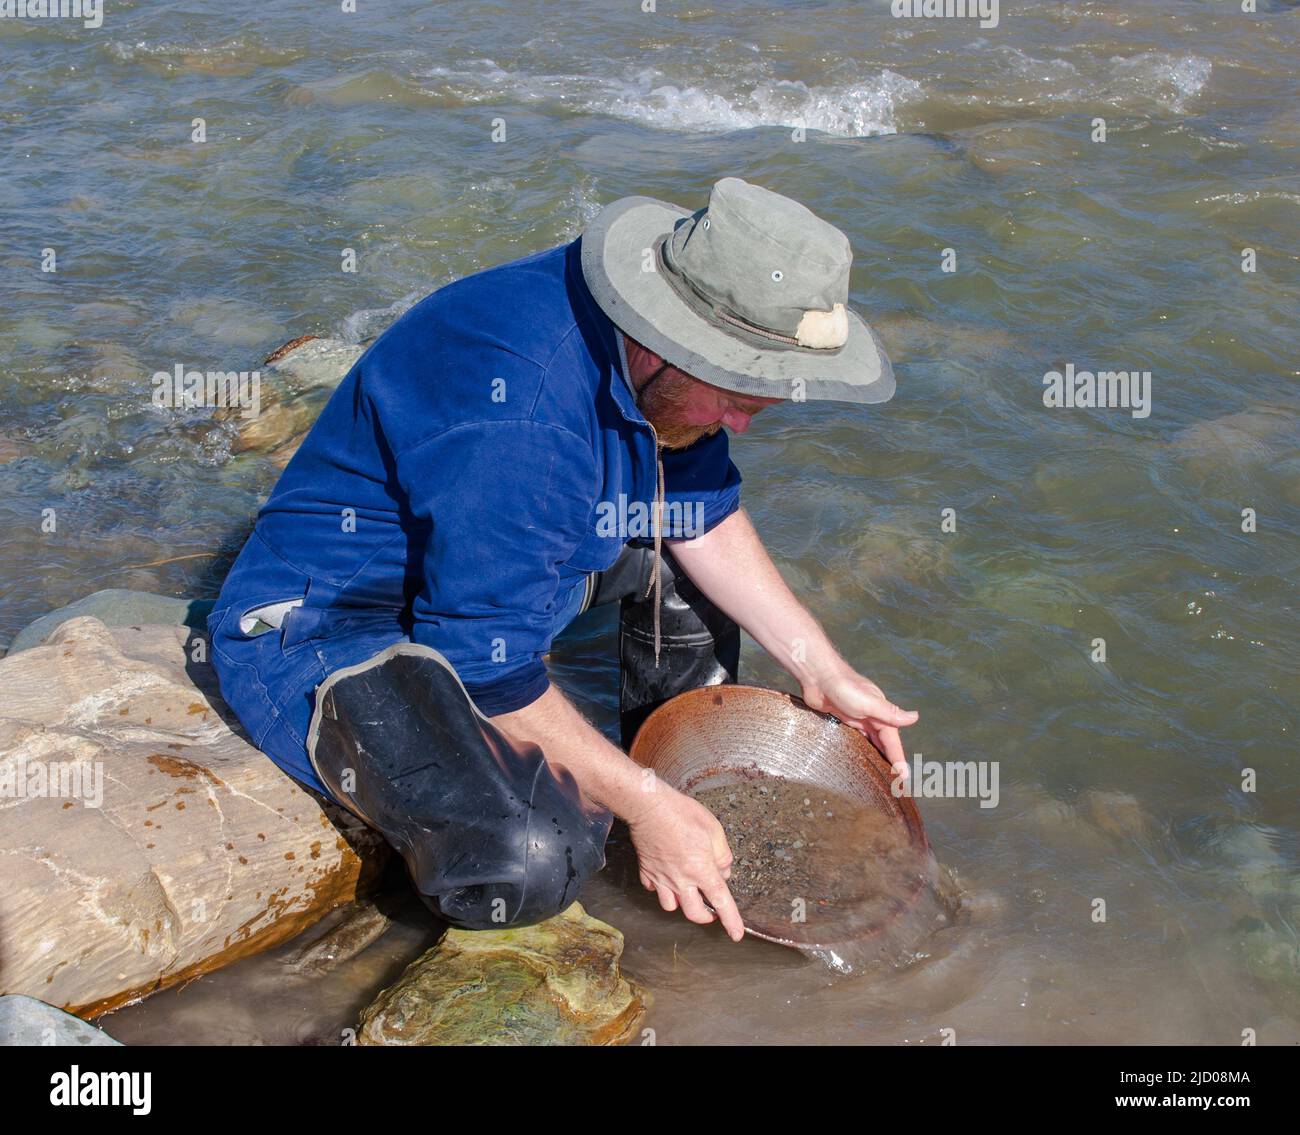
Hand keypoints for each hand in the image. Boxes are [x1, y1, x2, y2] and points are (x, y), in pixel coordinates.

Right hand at [626, 784, 745, 940]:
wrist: (649, 806)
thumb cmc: (682, 814)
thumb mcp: (714, 829)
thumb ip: (722, 854)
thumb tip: (724, 870)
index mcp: (701, 870)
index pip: (721, 902)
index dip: (731, 921)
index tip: (736, 934)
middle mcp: (681, 880)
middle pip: (694, 913)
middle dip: (705, 916)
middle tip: (710, 908)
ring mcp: (661, 878)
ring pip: (671, 906)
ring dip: (682, 904)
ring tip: (687, 891)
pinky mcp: (646, 871)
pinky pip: (654, 890)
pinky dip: (661, 890)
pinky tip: (666, 878)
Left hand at [801, 665, 918, 779]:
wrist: (816, 676)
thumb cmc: (843, 687)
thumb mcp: (868, 702)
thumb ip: (890, 713)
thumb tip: (915, 717)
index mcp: (881, 712)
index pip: (892, 741)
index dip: (898, 758)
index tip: (904, 777)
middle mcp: (872, 715)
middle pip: (884, 742)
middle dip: (890, 759)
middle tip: (894, 781)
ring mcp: (857, 717)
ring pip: (871, 741)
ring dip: (877, 755)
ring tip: (881, 774)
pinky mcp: (842, 719)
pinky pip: (856, 737)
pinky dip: (862, 747)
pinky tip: (861, 757)